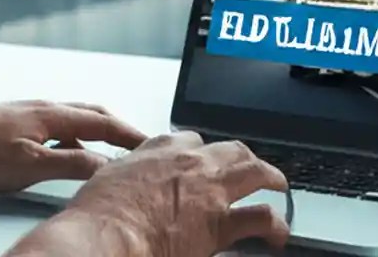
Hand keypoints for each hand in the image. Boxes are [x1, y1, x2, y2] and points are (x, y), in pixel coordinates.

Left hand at [0, 99, 146, 192]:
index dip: (130, 134)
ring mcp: (25, 113)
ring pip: (71, 121)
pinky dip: (70, 140)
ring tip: (105, 154)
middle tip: (135, 144)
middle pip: (90, 113)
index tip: (150, 144)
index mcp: (51, 114)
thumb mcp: (31, 167)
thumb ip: (71, 165)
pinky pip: (53, 128)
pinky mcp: (11, 124)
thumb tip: (104, 166)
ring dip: (93, 134)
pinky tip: (63, 157)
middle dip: (116, 128)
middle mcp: (41, 107)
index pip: (103, 122)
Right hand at [7, 131, 289, 256]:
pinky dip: (275, 225)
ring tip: (278, 185)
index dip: (199, 152)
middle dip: (243, 157)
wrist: (106, 236)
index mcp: (159, 149)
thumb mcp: (106, 178)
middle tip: (250, 167)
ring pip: (254, 170)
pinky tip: (279, 233)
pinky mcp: (221, 222)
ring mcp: (210, 190)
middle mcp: (190, 162)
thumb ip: (126, 174)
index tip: (201, 161)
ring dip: (270, 177)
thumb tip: (125, 181)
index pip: (190, 140)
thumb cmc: (98, 215)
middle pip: (230, 149)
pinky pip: (261, 217)